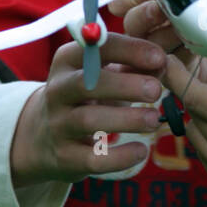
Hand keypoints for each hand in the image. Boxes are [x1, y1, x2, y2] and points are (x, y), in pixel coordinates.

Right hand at [10, 33, 164, 186]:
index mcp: (68, 61)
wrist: (43, 138)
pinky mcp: (64, 157)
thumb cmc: (86, 98)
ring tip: (154, 121)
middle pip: (86, 83)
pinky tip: (142, 151)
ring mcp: (57, 125)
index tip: (159, 57)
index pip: (95, 48)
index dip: (129, 50)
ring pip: (87, 120)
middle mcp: (57, 90)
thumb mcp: (102, 76)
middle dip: (125, 85)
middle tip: (156, 90)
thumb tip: (163, 63)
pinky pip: (92, 159)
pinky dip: (120, 157)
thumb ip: (131, 67)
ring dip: (125, 120)